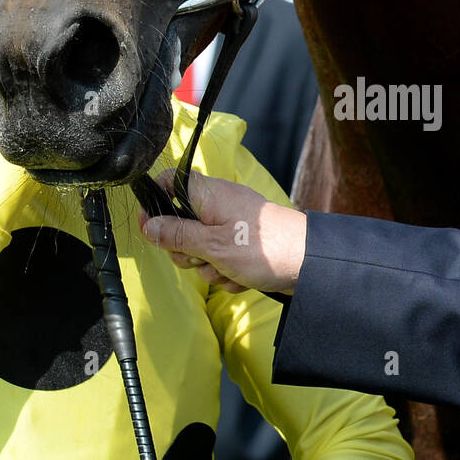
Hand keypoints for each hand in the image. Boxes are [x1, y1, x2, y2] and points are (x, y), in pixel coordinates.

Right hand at [138, 170, 306, 294]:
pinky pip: (221, 259)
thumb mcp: (212, 245)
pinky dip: (228, 273)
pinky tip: (243, 277)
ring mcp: (231, 224)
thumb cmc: (263, 248)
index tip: (152, 230)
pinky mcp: (243, 243)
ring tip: (229, 271)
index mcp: (207, 193)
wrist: (310, 264)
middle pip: (181, 224)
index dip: (155, 204)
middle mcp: (217, 204)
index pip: (169, 181)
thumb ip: (177, 236)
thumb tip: (149, 226)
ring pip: (201, 248)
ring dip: (210, 267)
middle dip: (188, 251)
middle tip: (203, 259)